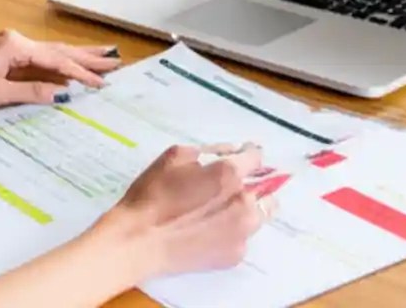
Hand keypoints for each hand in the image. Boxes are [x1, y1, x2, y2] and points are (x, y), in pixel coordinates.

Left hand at [0, 29, 119, 107]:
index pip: (57, 60)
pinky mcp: (5, 54)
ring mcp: (10, 45)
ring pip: (51, 52)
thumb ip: (30, 92)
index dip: (81, 73)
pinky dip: (58, 62)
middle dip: (88, 57)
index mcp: (15, 46)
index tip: (102, 83)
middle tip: (116, 60)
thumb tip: (60, 94)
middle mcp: (16, 41)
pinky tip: (69, 66)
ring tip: (102, 57)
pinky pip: (39, 58)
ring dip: (76, 57)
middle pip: (59, 50)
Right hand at [92, 143, 275, 279]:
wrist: (139, 241)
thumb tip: (231, 151)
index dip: (248, 154)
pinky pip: (243, 237)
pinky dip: (232, 232)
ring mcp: (242, 233)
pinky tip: (208, 232)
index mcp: (229, 175)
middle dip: (250, 185)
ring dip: (246, 209)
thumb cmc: (152, 194)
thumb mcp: (173, 157)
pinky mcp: (235, 256)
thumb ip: (208, 150)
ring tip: (219, 213)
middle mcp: (244, 203)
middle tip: (226, 189)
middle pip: (266, 190)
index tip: (242, 156)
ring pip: (259, 216)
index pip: (256, 157)